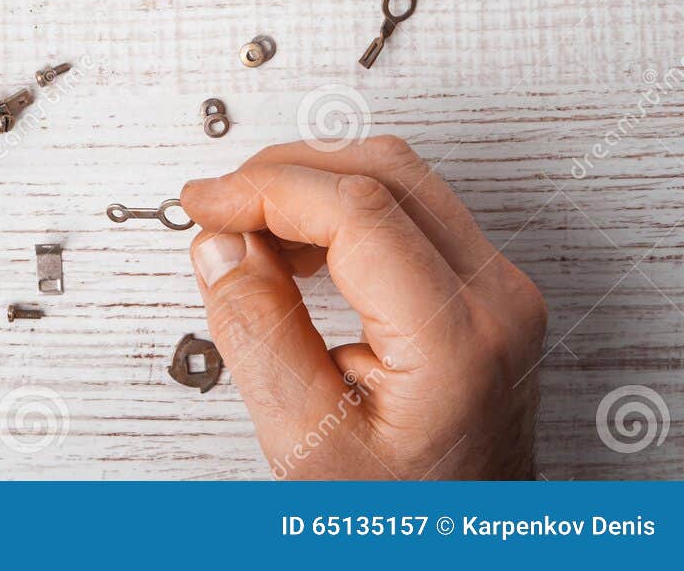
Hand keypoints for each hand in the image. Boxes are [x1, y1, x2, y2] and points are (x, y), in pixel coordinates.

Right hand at [180, 136, 545, 479]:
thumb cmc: (401, 514)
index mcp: (458, 338)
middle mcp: (496, 300)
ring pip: (398, 178)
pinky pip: (410, 210)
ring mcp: (499, 290)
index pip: (355, 209)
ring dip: (310, 185)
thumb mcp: (307, 440)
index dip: (265, 191)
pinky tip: (293, 247)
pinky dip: (340, 209)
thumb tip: (223, 246)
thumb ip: (259, 333)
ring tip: (248, 232)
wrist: (461, 546)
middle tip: (218, 207)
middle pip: (383, 171)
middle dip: (284, 173)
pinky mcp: (485, 292)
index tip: (206, 206)